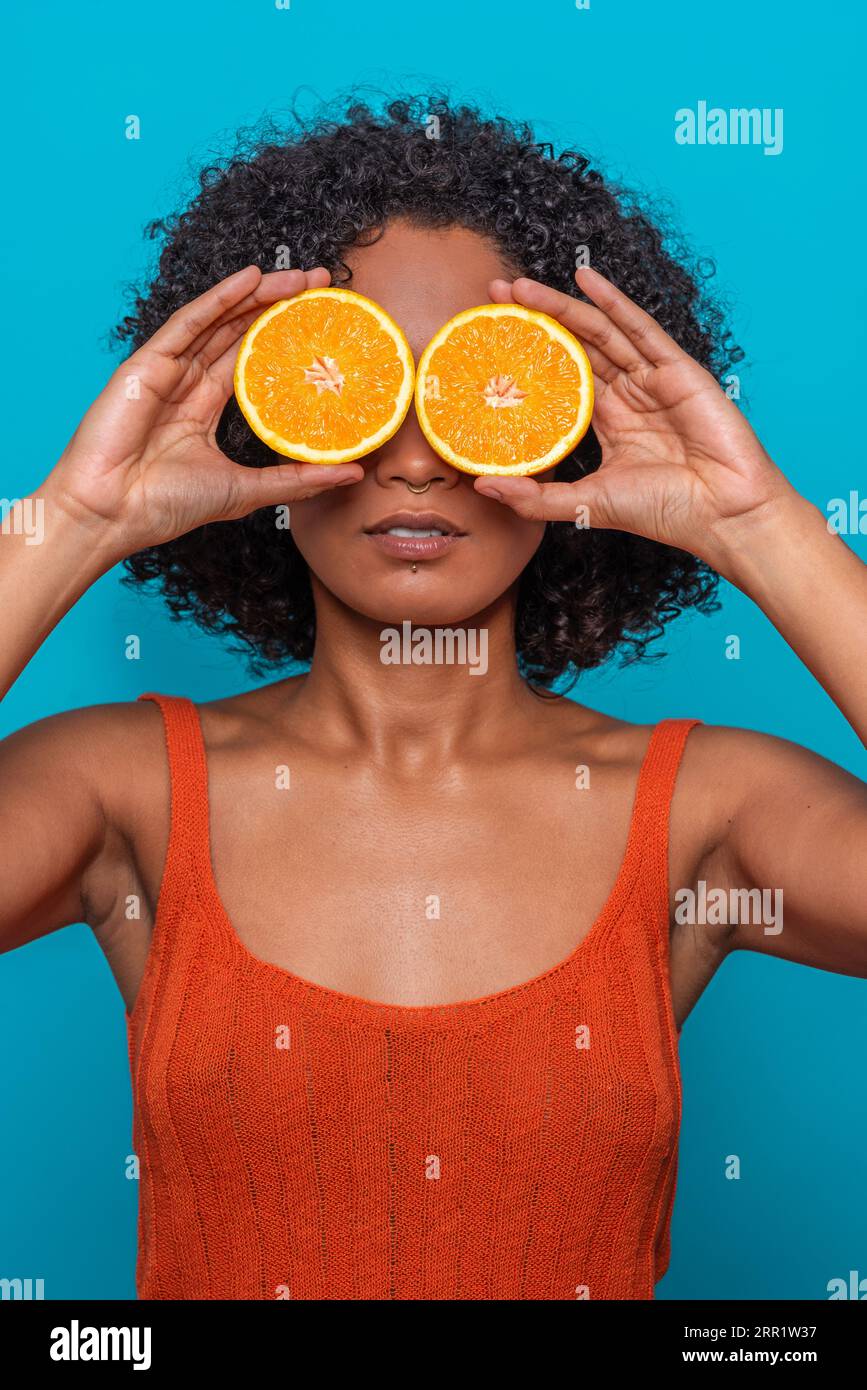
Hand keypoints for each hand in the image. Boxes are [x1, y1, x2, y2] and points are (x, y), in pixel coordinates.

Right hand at [46, 265, 362, 558]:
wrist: (112, 514)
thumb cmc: (166, 507)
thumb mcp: (248, 490)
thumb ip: (299, 480)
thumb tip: (353, 474)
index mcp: (203, 410)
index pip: (252, 362)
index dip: (286, 340)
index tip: (324, 324)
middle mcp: (186, 385)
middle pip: (239, 333)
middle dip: (280, 307)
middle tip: (322, 285)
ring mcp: (166, 371)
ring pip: (219, 321)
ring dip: (258, 294)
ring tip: (300, 277)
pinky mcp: (147, 364)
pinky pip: (189, 323)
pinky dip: (220, 299)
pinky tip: (251, 279)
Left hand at [475, 265, 795, 572]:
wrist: (723, 513)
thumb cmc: (665, 512)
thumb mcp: (586, 505)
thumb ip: (535, 498)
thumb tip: (482, 486)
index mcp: (609, 422)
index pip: (561, 380)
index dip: (527, 359)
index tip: (490, 342)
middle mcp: (628, 395)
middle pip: (574, 347)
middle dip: (534, 321)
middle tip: (494, 300)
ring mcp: (652, 379)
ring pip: (598, 332)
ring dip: (560, 306)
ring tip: (519, 288)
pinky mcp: (676, 369)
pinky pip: (638, 327)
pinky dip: (612, 301)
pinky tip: (584, 279)